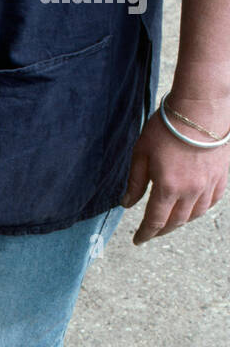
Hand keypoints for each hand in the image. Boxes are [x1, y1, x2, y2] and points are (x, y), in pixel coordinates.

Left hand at [122, 96, 229, 243]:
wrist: (202, 106)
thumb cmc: (168, 126)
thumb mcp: (141, 153)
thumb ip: (135, 182)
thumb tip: (127, 203)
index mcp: (168, 188)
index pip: (154, 221)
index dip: (145, 234)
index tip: (137, 240)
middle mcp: (190, 191)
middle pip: (175, 222)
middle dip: (161, 231)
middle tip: (151, 233)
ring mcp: (208, 184)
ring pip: (194, 215)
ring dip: (180, 222)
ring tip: (170, 222)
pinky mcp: (221, 175)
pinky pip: (211, 201)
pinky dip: (200, 209)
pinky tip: (193, 208)